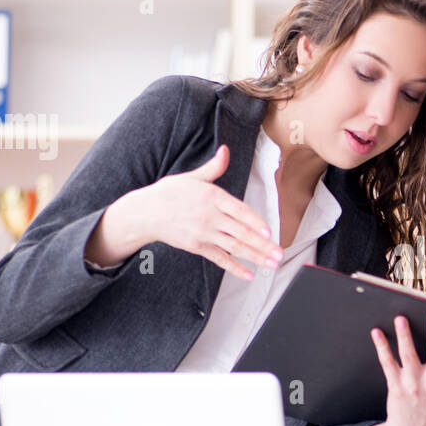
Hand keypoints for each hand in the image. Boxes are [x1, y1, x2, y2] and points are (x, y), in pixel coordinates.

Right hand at [92, 145, 283, 279]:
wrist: (145, 213)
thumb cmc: (169, 193)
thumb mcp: (192, 177)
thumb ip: (213, 168)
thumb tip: (225, 151)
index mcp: (211, 197)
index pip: (239, 210)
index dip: (255, 222)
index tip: (269, 231)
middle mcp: (209, 217)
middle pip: (241, 232)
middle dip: (263, 244)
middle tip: (280, 253)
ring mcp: (204, 234)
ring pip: (234, 247)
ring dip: (256, 257)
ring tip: (272, 264)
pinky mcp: (197, 247)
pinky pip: (219, 259)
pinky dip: (234, 268)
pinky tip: (248, 274)